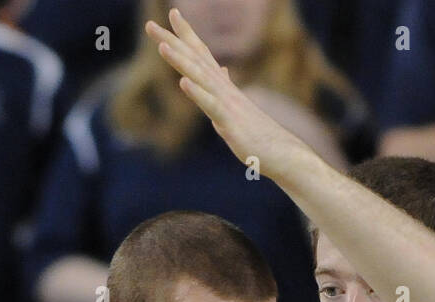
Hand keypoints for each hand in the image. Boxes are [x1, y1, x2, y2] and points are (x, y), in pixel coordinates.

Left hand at [145, 9, 311, 179]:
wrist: (284, 154)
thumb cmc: (261, 135)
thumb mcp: (239, 109)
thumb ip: (226, 90)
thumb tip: (221, 71)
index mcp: (224, 88)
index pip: (202, 55)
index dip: (187, 34)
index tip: (173, 13)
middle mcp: (225, 90)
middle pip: (196, 60)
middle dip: (173, 41)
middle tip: (149, 25)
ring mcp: (228, 105)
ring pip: (201, 78)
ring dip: (181, 61)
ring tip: (162, 46)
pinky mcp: (231, 124)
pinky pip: (212, 107)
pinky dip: (197, 94)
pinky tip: (183, 83)